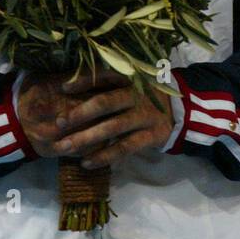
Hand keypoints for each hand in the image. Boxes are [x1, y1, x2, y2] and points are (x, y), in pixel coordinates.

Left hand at [16, 70, 173, 168]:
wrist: (180, 111)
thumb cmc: (144, 96)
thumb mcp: (131, 83)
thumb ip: (107, 85)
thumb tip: (66, 88)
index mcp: (131, 78)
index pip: (106, 75)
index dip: (85, 80)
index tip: (63, 88)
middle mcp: (137, 95)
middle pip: (106, 103)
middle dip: (80, 113)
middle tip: (59, 123)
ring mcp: (145, 116)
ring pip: (113, 127)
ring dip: (86, 138)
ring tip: (65, 147)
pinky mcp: (152, 135)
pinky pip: (125, 147)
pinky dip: (105, 156)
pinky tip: (86, 163)